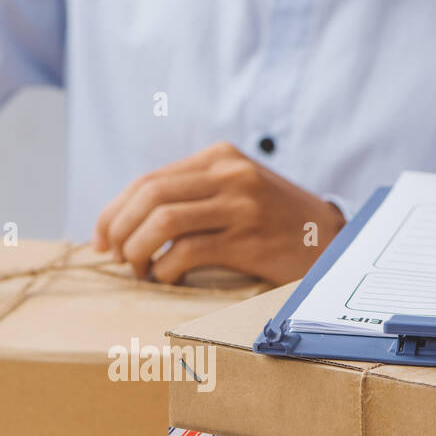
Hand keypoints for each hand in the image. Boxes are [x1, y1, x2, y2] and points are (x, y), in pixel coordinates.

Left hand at [92, 141, 345, 284]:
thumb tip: (132, 221)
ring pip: (163, 221)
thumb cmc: (276, 221)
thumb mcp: (239, 189)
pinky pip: (189, 251)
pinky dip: (166, 268)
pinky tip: (166, 278)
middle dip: (119, 229)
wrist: (334, 238)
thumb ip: (195, 194)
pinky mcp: (248, 239)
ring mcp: (240, 205)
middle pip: (150, 195)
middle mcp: (229, 174)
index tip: (101, 238)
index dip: (114, 210)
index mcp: (220, 157)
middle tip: (113, 256)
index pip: (150, 179)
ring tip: (137, 269)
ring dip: (138, 250)